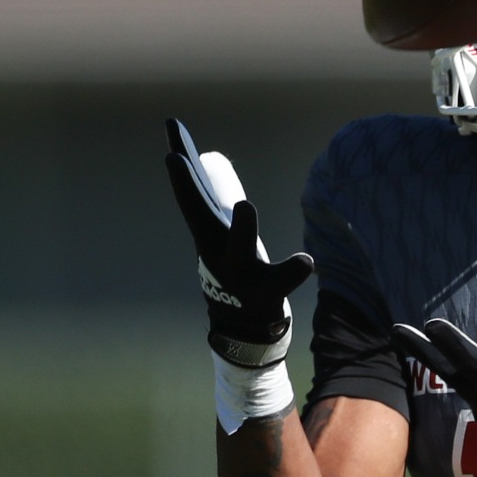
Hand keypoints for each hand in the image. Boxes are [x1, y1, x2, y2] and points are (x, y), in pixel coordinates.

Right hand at [164, 118, 312, 366]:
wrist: (241, 325)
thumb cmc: (233, 266)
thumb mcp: (219, 234)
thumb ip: (209, 200)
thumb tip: (196, 156)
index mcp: (207, 236)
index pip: (190, 200)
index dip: (181, 175)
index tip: (171, 150)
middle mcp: (217, 253)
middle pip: (200, 218)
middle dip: (187, 190)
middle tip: (172, 157)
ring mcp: (239, 275)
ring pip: (239, 250)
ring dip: (240, 229)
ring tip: (245, 204)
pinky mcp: (266, 293)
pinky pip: (282, 280)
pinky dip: (293, 270)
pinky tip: (305, 259)